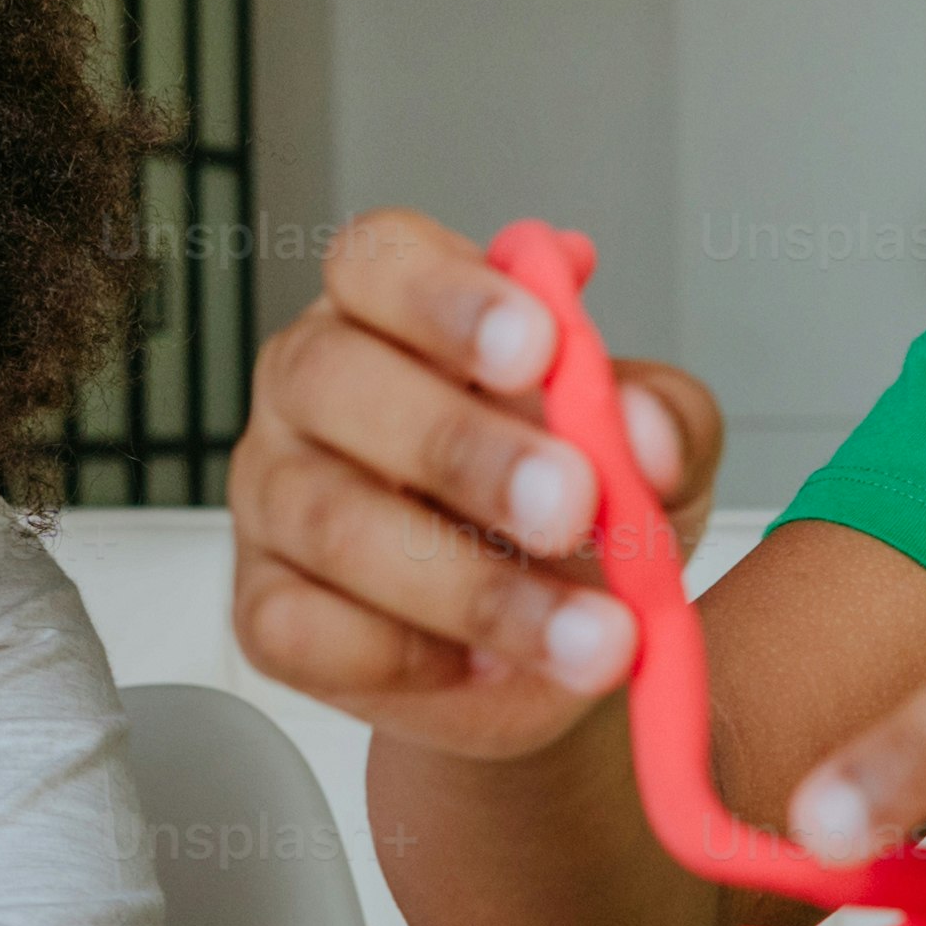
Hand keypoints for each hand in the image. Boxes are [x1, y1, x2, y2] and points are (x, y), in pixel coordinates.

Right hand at [230, 208, 721, 759]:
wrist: (557, 648)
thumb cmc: (581, 514)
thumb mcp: (652, 453)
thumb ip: (661, 421)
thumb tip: (641, 426)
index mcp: (394, 310)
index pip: (378, 259)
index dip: (448, 295)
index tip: (541, 346)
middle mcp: (313, 388)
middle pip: (332, 376)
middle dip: (461, 445)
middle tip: (574, 502)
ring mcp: (275, 497)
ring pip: (332, 520)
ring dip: (473, 585)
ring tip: (592, 633)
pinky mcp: (264, 607)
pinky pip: (302, 630)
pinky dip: (405, 657)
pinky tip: (484, 665)